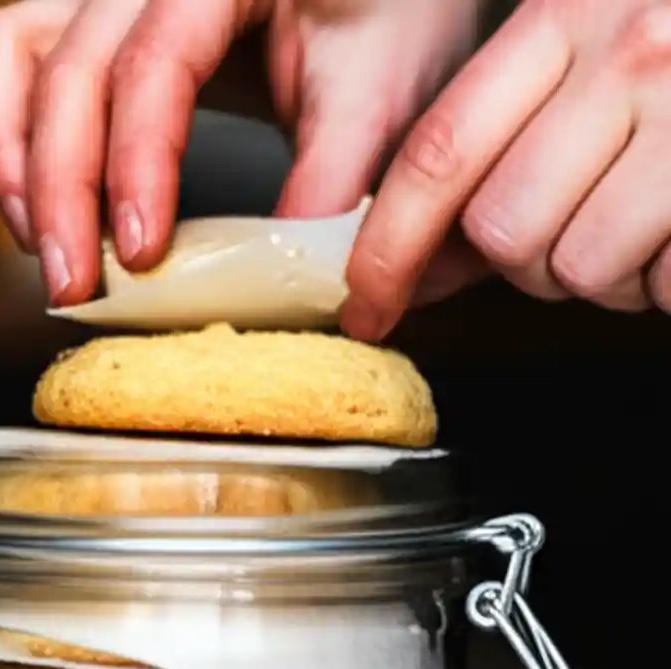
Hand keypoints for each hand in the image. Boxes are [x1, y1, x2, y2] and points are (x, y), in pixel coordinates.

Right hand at [0, 0, 482, 305]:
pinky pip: (10, 59)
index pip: (158, 59)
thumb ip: (334, 177)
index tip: (141, 254)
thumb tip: (292, 286)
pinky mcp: (82, 18)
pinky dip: (7, 136)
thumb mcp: (380, 89)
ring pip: (13, 56)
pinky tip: (34, 208)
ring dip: (16, 162)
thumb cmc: (383, 15)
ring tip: (45, 252)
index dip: (138, 161)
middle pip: (69, 69)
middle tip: (74, 288)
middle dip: (61, 190)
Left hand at [344, 0, 670, 340]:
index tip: (364, 303)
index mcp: (567, 15)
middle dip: (524, 261)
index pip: (439, 152)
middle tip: (579, 228)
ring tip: (650, 222)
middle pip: (503, 229)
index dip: (385, 246)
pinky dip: (667, 284)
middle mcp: (633, 54)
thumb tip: (406, 260)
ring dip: (604, 275)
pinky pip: (667, 284)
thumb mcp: (589, 49)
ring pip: (580, 267)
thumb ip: (494, 145)